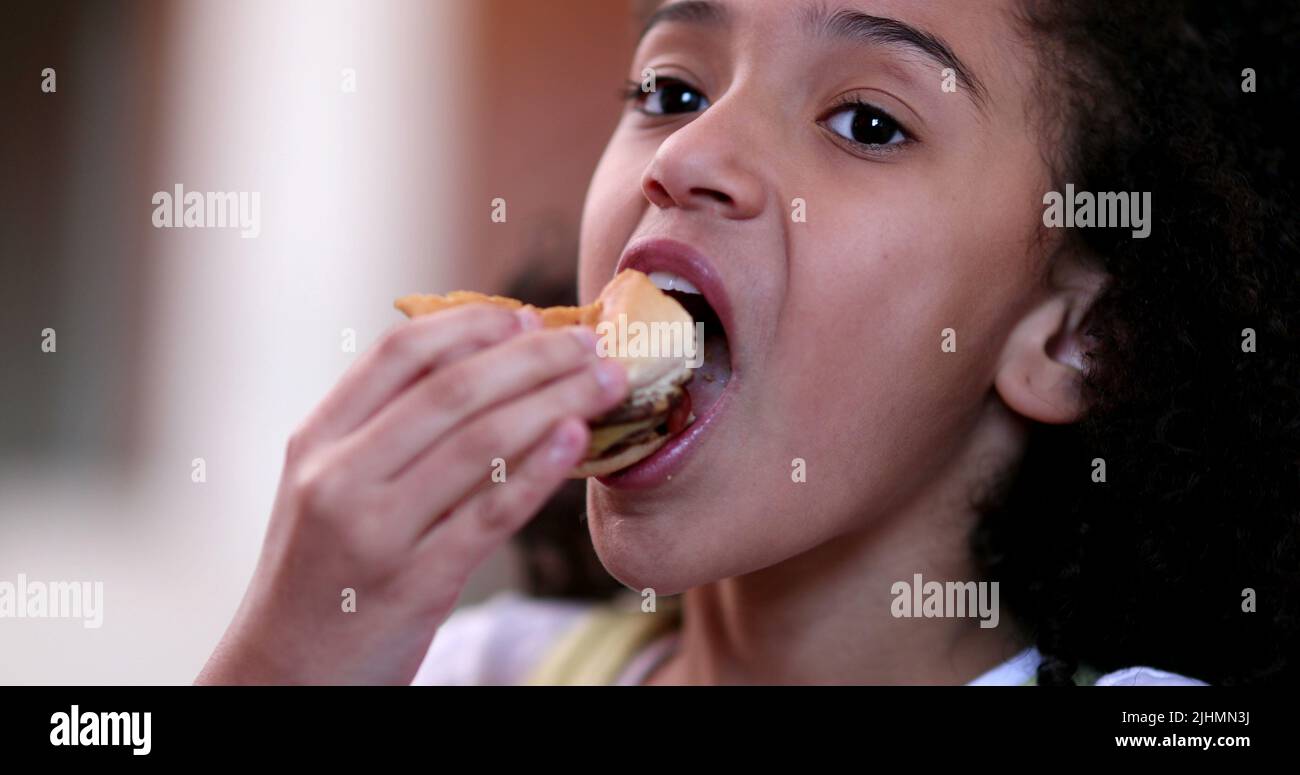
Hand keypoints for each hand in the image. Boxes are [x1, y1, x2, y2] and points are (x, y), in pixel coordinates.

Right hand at [196, 304, 625, 683]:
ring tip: (604, 382)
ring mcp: (375, 531)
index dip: (472, 325)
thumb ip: (384, 431)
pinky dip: (540, 469)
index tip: (528, 317)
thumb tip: (482, 366)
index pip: (400, 353)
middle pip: (453, 390)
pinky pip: (490, 513)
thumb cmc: (322, 573)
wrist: (285, 673)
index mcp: (317, 440)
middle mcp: (339, 476)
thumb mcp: (326, 488)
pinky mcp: (414, 583)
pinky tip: (577, 440)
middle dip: (534, 357)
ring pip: (481, 443)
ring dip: (555, 402)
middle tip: (591, 342)